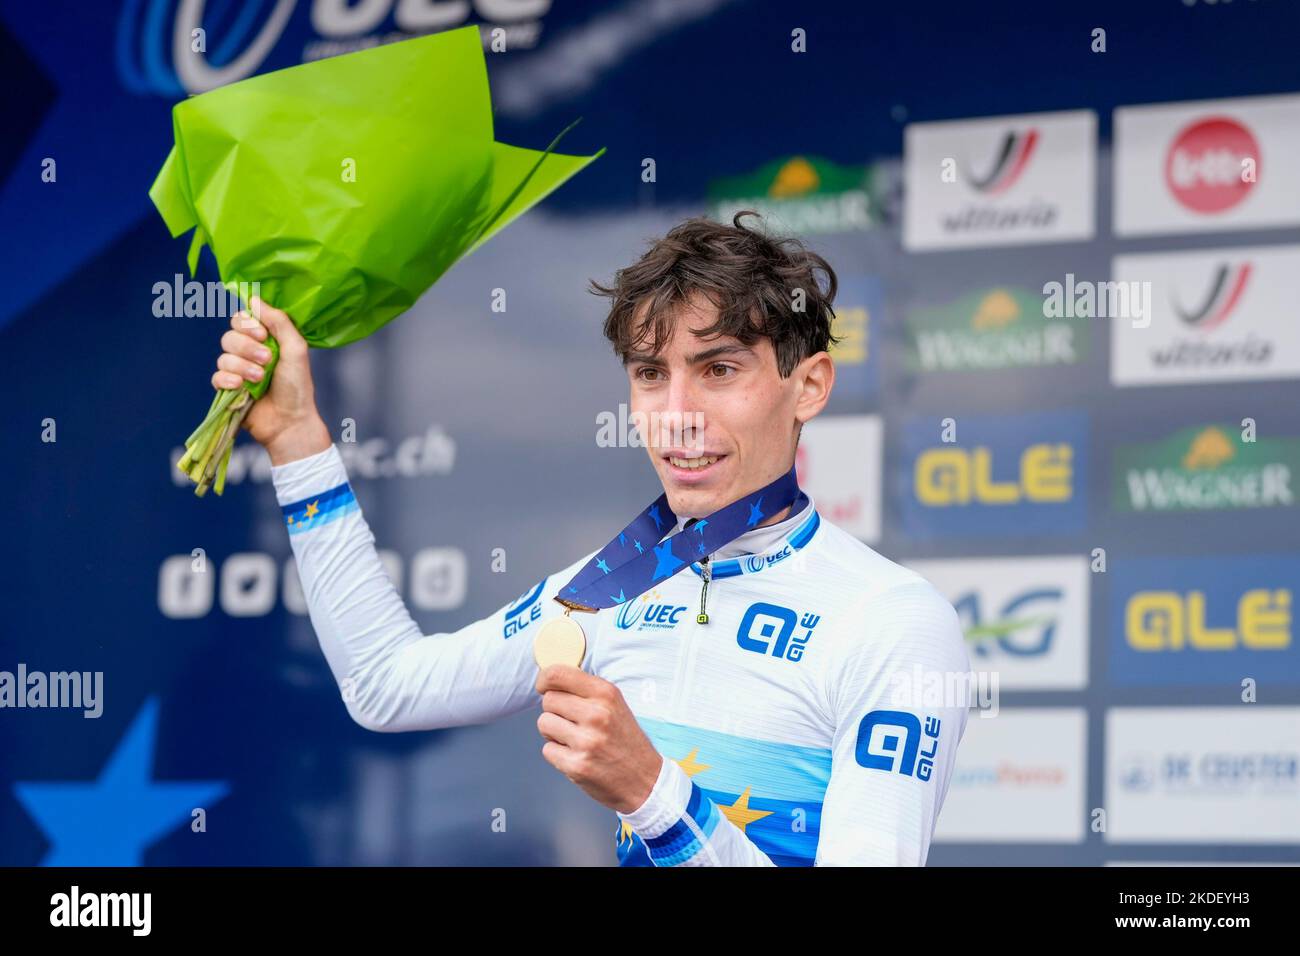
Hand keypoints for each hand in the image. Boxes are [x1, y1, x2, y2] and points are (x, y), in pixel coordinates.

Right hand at [212, 296, 329, 464]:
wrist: (290, 421)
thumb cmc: (297, 386)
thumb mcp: (296, 349)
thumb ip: (279, 321)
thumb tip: (255, 299)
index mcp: (265, 340)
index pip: (242, 319)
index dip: (247, 324)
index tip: (262, 334)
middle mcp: (249, 353)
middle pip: (229, 336)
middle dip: (247, 348)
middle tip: (267, 360)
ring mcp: (237, 371)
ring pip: (223, 356)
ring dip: (242, 367)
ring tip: (260, 379)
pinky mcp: (228, 389)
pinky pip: (216, 376)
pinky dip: (227, 380)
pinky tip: (240, 387)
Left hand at [535, 665, 663, 812]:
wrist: (645, 780)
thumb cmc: (626, 740)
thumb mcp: (615, 705)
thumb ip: (586, 690)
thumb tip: (550, 680)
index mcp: (606, 694)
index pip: (557, 674)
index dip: (544, 680)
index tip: (544, 687)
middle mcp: (597, 714)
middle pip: (548, 700)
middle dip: (554, 710)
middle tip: (571, 721)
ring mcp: (587, 741)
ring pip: (544, 723)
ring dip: (553, 732)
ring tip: (574, 739)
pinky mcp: (577, 766)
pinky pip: (547, 750)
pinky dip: (557, 754)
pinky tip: (577, 755)